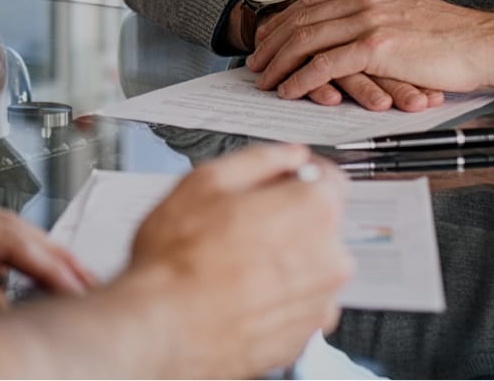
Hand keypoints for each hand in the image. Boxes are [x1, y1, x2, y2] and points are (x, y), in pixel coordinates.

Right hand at [126, 144, 352, 378]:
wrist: (163, 329)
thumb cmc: (178, 260)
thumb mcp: (208, 180)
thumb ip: (260, 159)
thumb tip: (286, 155)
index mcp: (312, 211)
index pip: (330, 179)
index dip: (301, 174)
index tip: (282, 179)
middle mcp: (328, 259)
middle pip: (320, 223)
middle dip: (289, 217)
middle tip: (243, 222)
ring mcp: (318, 304)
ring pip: (309, 265)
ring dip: (284, 258)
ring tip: (236, 261)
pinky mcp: (303, 338)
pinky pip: (298, 303)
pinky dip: (278, 295)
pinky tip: (241, 291)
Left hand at [247, 0, 493, 109]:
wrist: (487, 43)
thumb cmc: (451, 39)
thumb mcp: (404, 17)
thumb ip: (374, 20)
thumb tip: (347, 37)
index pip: (311, 3)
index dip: (282, 23)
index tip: (266, 40)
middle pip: (301, 18)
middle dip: (272, 43)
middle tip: (253, 64)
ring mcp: (370, 20)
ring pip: (306, 39)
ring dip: (279, 62)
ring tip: (263, 81)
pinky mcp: (377, 46)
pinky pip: (326, 64)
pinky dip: (301, 78)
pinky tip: (289, 90)